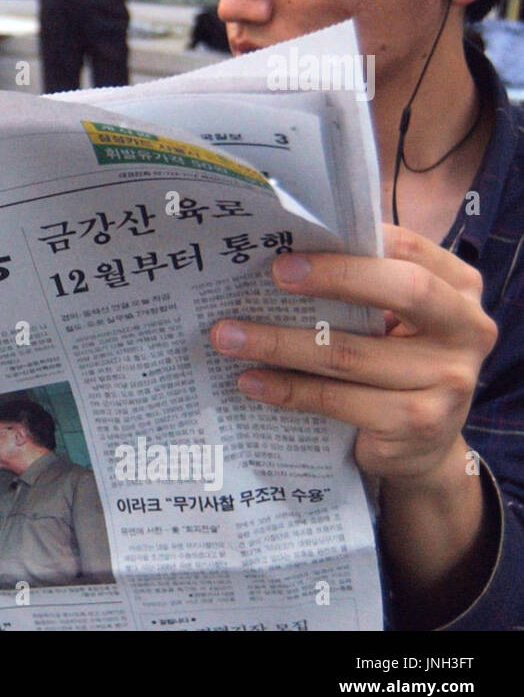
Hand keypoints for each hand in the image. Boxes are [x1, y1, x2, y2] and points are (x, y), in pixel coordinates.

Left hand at [209, 226, 495, 484]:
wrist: (422, 448)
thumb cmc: (395, 362)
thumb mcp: (392, 320)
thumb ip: (364, 285)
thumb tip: (282, 254)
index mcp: (459, 289)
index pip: (410, 250)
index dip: (352, 247)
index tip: (290, 251)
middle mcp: (468, 330)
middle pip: (402, 291)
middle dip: (334, 277)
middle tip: (272, 275)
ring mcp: (449, 380)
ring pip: (350, 353)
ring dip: (279, 342)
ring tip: (228, 336)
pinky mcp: (418, 423)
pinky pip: (337, 399)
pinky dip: (287, 388)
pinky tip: (249, 380)